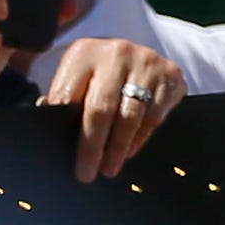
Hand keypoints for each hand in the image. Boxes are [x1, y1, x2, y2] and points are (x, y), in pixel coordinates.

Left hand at [39, 37, 184, 180]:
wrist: (135, 53)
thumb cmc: (98, 72)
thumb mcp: (76, 76)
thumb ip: (65, 99)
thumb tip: (52, 132)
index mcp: (84, 52)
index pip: (69, 95)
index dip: (66, 129)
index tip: (68, 157)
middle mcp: (117, 53)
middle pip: (101, 107)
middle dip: (94, 145)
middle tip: (88, 172)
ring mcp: (147, 63)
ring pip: (132, 116)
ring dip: (119, 147)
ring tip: (110, 167)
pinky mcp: (172, 75)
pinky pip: (156, 116)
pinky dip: (140, 137)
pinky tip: (129, 149)